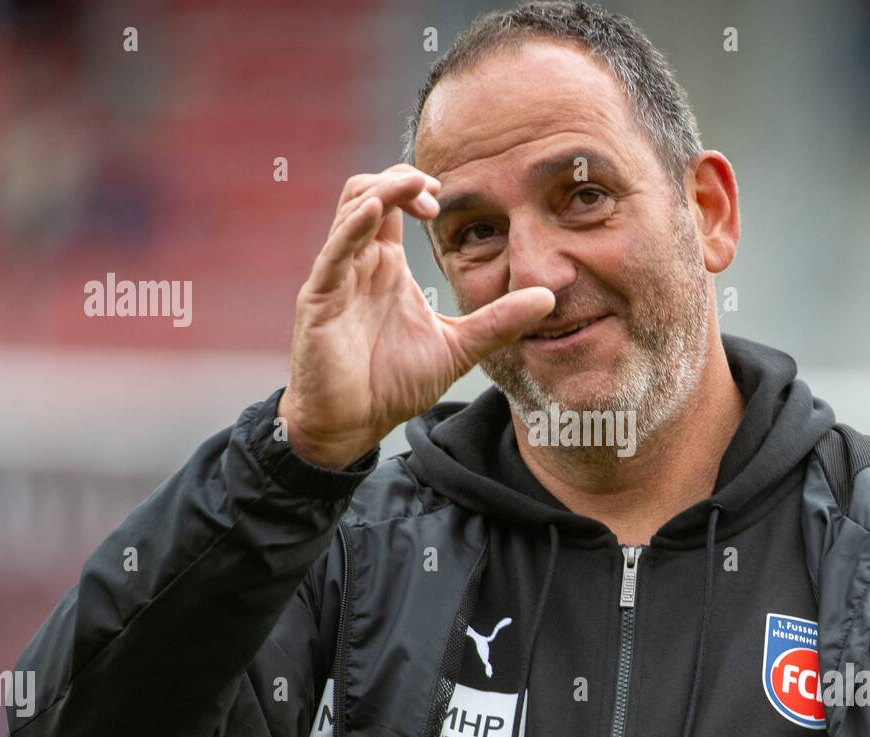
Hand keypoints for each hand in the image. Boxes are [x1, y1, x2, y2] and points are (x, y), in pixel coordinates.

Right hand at [279, 165, 554, 468]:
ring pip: (350, 207)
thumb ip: (499, 322)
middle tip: (436, 197)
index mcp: (386, 264)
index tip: (445, 198)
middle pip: (368, 189)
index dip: (416, 185)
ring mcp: (337, 276)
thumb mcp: (458, 347)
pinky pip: (334, 251)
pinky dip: (353, 226)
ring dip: (384, 188)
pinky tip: (377, 212)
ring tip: (417, 192)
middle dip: (401, 179)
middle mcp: (359, 262)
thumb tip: (548, 298)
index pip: (393, 200)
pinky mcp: (321, 298)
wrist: (354, 424)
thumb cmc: (392, 383)